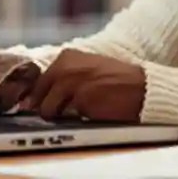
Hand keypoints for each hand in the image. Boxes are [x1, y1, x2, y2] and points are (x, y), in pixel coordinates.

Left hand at [25, 48, 145, 122]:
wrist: (142, 88)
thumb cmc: (116, 80)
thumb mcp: (86, 68)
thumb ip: (62, 78)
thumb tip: (35, 100)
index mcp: (66, 57)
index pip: (37, 81)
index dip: (38, 96)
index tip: (38, 105)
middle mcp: (65, 67)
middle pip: (37, 96)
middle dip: (45, 107)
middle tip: (60, 112)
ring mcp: (71, 84)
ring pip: (47, 110)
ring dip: (58, 116)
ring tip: (79, 111)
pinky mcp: (81, 101)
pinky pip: (65, 119)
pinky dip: (73, 120)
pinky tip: (89, 114)